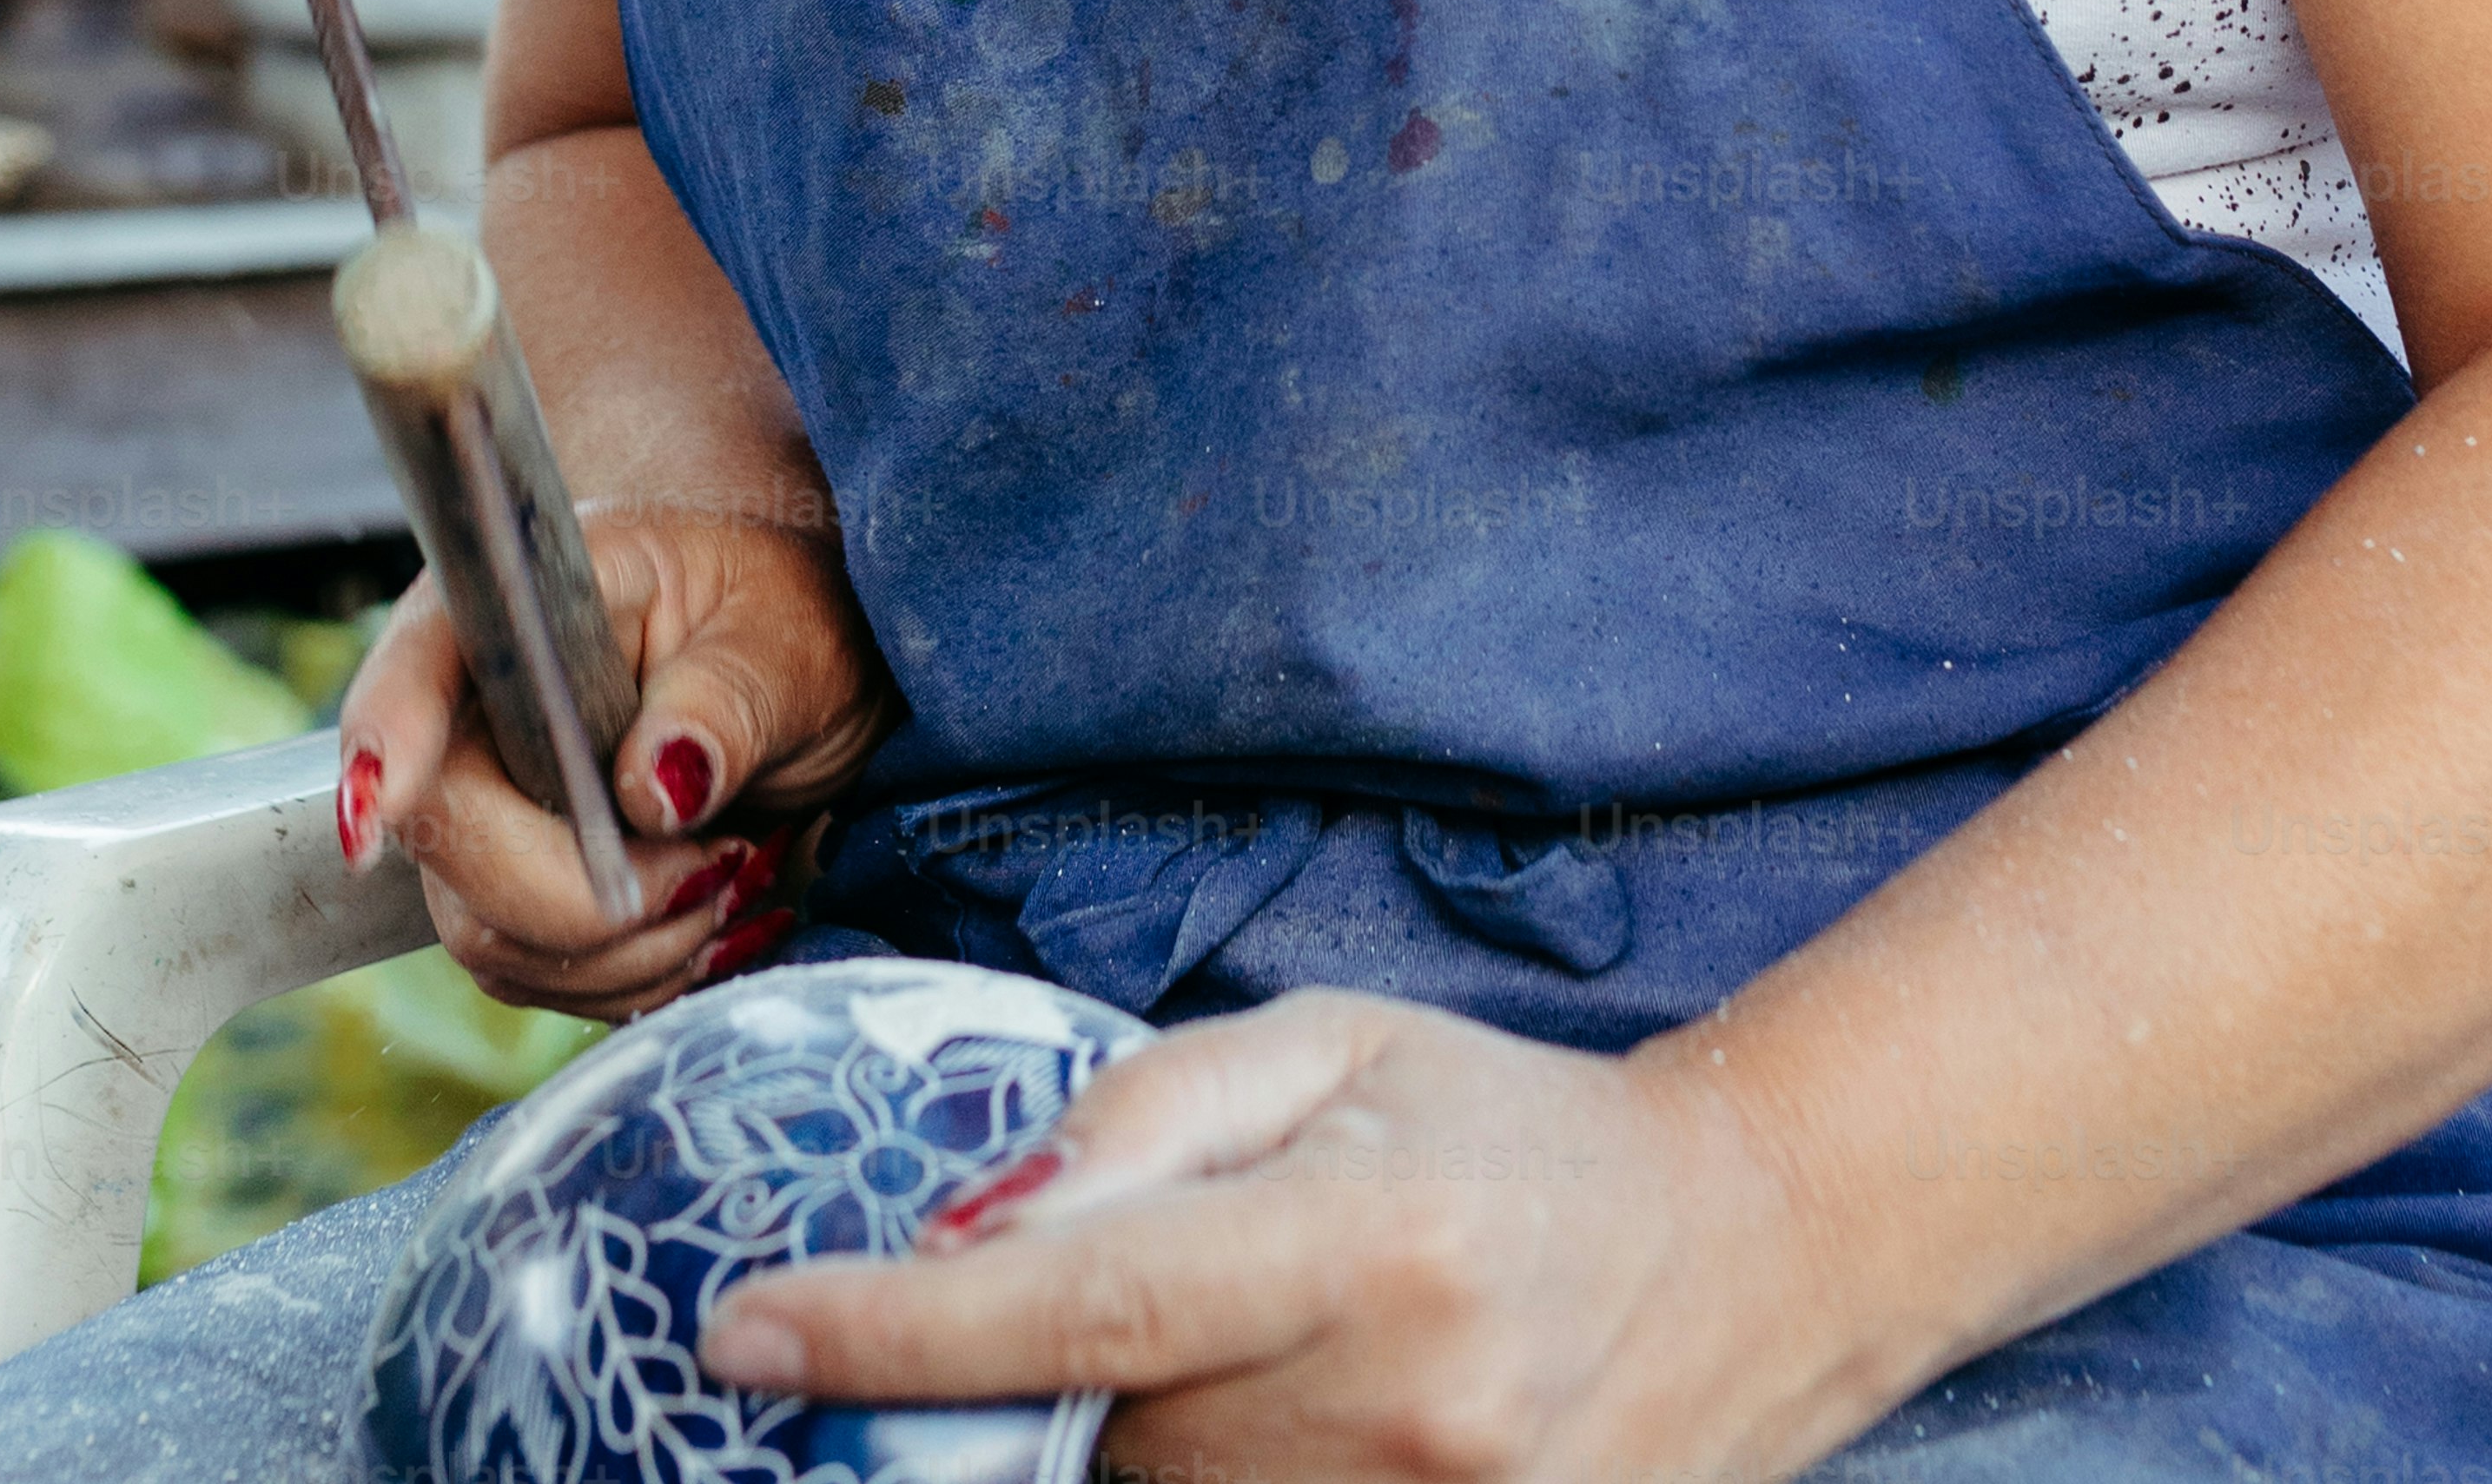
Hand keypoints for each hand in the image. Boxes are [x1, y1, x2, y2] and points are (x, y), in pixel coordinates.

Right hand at [338, 502, 892, 1019]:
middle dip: (581, 893)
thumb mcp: (789, 638)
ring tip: (735, 872)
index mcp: (535, 603)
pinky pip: (538, 974)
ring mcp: (483, 808)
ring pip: (490, 932)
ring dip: (629, 943)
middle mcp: (479, 706)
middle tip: (720, 864)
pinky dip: (636, 971)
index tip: (385, 801)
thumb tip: (654, 789)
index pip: (426, 654)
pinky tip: (710, 912)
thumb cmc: (781, 620)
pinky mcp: (511, 893)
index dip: (389, 728)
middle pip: (445, 833)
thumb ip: (728, 698)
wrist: (786, 666)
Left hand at [698, 989, 1823, 1483]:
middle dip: (1047, 1394)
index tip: (749, 1335)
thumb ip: (1142, 1117)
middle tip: (1108, 1324)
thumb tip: (969, 1234)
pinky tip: (1256, 1431)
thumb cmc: (1502, 1128)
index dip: (894, 1337)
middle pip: (1105, 1444)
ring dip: (1137, 1461)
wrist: (1741, 1257)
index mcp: (1364, 1237)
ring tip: (1240, 1377)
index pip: (1081, 1304)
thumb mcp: (1329, 1047)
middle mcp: (1403, 1410)